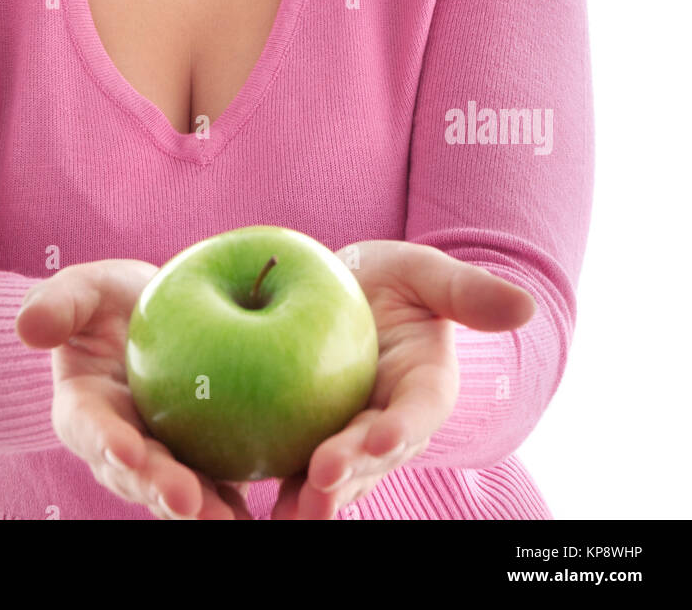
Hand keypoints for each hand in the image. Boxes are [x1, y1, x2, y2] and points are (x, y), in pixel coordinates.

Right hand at [16, 259, 252, 519]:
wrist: (157, 318)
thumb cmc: (111, 303)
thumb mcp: (84, 290)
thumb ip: (60, 304)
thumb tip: (27, 328)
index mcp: (84, 411)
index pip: (89, 430)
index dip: (105, 442)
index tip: (126, 449)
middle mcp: (122, 448)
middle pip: (137, 476)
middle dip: (158, 489)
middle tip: (184, 499)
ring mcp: (164, 460)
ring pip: (179, 492)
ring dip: (201, 508)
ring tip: (225, 518)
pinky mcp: (204, 463)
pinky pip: (222, 485)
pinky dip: (237, 499)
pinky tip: (264, 508)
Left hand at [269, 241, 536, 519]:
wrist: (353, 295)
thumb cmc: (396, 281)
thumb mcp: (427, 273)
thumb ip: (467, 291)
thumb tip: (524, 305)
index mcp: (426, 386)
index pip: (418, 411)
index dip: (402, 427)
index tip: (383, 436)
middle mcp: (392, 422)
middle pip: (374, 455)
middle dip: (352, 471)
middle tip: (323, 479)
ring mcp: (354, 437)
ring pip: (340, 474)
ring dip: (317, 495)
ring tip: (290, 510)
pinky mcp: (315, 439)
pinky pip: (300, 467)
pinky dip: (284, 486)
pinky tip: (260, 501)